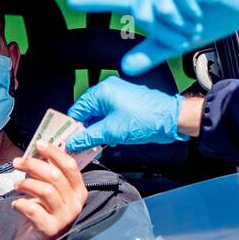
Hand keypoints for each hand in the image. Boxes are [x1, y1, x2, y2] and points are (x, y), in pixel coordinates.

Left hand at [9, 142, 88, 239]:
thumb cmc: (42, 215)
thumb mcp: (49, 193)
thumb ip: (49, 175)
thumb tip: (39, 152)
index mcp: (78, 191)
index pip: (70, 167)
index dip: (54, 153)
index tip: (39, 144)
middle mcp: (75, 204)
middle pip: (55, 176)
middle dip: (33, 165)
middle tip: (17, 162)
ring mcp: (65, 217)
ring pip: (45, 190)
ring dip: (26, 183)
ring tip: (15, 184)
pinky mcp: (50, 229)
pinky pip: (33, 210)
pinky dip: (20, 203)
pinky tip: (15, 204)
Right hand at [64, 76, 184, 150]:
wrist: (171, 120)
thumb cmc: (146, 119)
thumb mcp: (111, 131)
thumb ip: (88, 137)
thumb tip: (73, 143)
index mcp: (102, 91)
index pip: (77, 110)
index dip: (71, 127)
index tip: (67, 142)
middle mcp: (109, 91)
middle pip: (87, 114)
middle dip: (84, 131)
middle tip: (79, 148)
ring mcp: (119, 98)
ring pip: (99, 118)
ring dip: (96, 132)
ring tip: (93, 147)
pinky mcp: (127, 107)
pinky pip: (110, 118)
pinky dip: (107, 129)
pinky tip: (107, 142)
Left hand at [66, 0, 238, 74]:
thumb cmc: (208, 19)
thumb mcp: (177, 42)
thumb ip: (150, 53)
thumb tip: (124, 67)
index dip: (94, 0)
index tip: (73, 1)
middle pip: (143, 11)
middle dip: (165, 31)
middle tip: (185, 35)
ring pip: (161, 4)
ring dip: (180, 22)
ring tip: (194, 22)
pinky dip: (191, 9)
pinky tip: (200, 9)